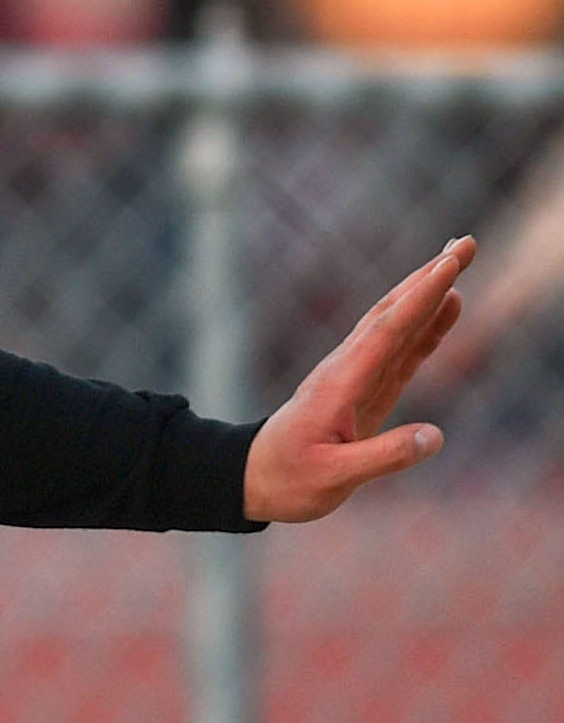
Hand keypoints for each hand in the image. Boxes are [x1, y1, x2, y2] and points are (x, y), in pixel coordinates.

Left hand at [242, 236, 471, 522]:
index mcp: (341, 383)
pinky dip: (426, 327)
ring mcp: (358, 375)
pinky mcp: (367, 389)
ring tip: (458, 261)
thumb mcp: (334, 476)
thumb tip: (435, 435)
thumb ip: (384, 456)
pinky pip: (402, 351)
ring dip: (429, 293)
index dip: (422, 297)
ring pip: (398, 325)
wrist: (255, 478)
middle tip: (467, 243)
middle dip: (430, 277)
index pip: (389, 331)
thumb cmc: (290, 479)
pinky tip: (447, 309)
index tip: (450, 265)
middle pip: (394, 313)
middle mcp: (349, 369)